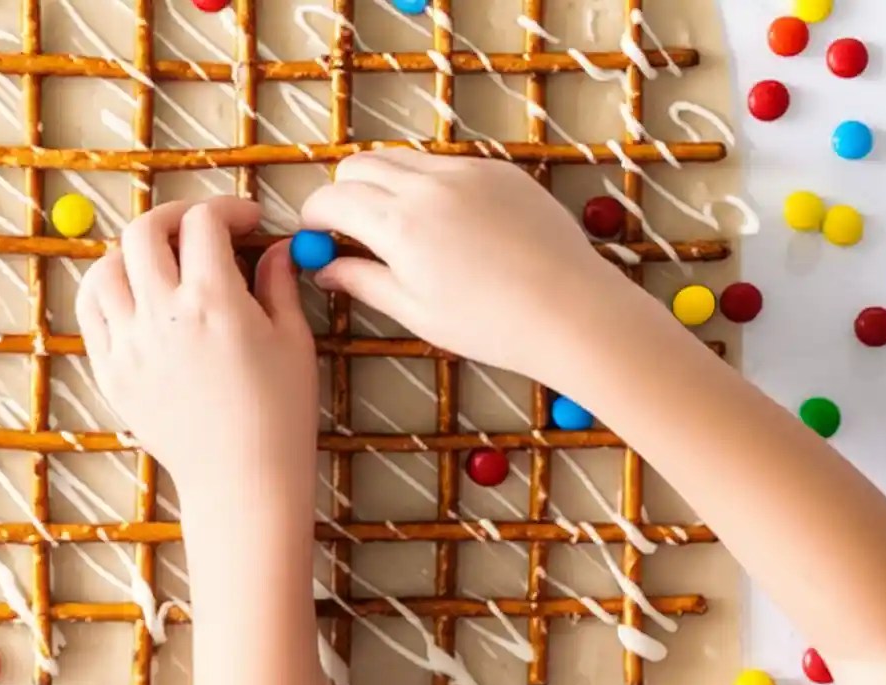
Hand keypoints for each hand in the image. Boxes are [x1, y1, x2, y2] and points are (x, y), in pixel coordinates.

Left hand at [75, 197, 318, 521]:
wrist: (242, 480)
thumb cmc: (279, 414)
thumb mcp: (293, 340)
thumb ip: (278, 284)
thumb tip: (275, 247)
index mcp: (214, 300)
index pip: (204, 223)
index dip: (228, 210)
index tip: (246, 222)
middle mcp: (162, 314)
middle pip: (145, 231)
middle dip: (175, 217)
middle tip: (200, 228)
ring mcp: (129, 344)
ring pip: (106, 267)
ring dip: (134, 251)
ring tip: (162, 261)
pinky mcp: (111, 372)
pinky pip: (91, 312)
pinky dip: (108, 290)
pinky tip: (135, 295)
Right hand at [301, 149, 652, 388]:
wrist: (571, 310)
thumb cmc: (490, 324)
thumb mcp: (415, 311)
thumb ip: (362, 281)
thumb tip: (324, 269)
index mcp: (399, 225)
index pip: (332, 198)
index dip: (315, 216)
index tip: (317, 235)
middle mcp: (427, 186)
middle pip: (360, 165)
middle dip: (345, 193)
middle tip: (353, 230)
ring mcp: (466, 171)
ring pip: (402, 159)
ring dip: (385, 184)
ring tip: (400, 228)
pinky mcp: (498, 170)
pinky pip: (445, 164)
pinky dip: (429, 184)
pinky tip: (449, 224)